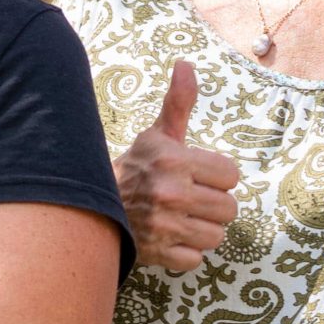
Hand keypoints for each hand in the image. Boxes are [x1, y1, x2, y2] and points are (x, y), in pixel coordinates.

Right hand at [116, 62, 240, 273]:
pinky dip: (186, 253)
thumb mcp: (157, 135)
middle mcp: (171, 193)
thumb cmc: (136, 168)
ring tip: (181, 219)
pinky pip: (196, 259)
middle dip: (212, 205)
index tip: (196, 176)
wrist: (93, 205)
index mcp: (175, 160)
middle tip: (189, 200)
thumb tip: (186, 64)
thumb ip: (178, 102)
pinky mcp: (159, 254)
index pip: (231, 175)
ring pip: (216, 235)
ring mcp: (165, 226)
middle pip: (229, 209)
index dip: (217, 177)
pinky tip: (170, 238)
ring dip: (202, 230)